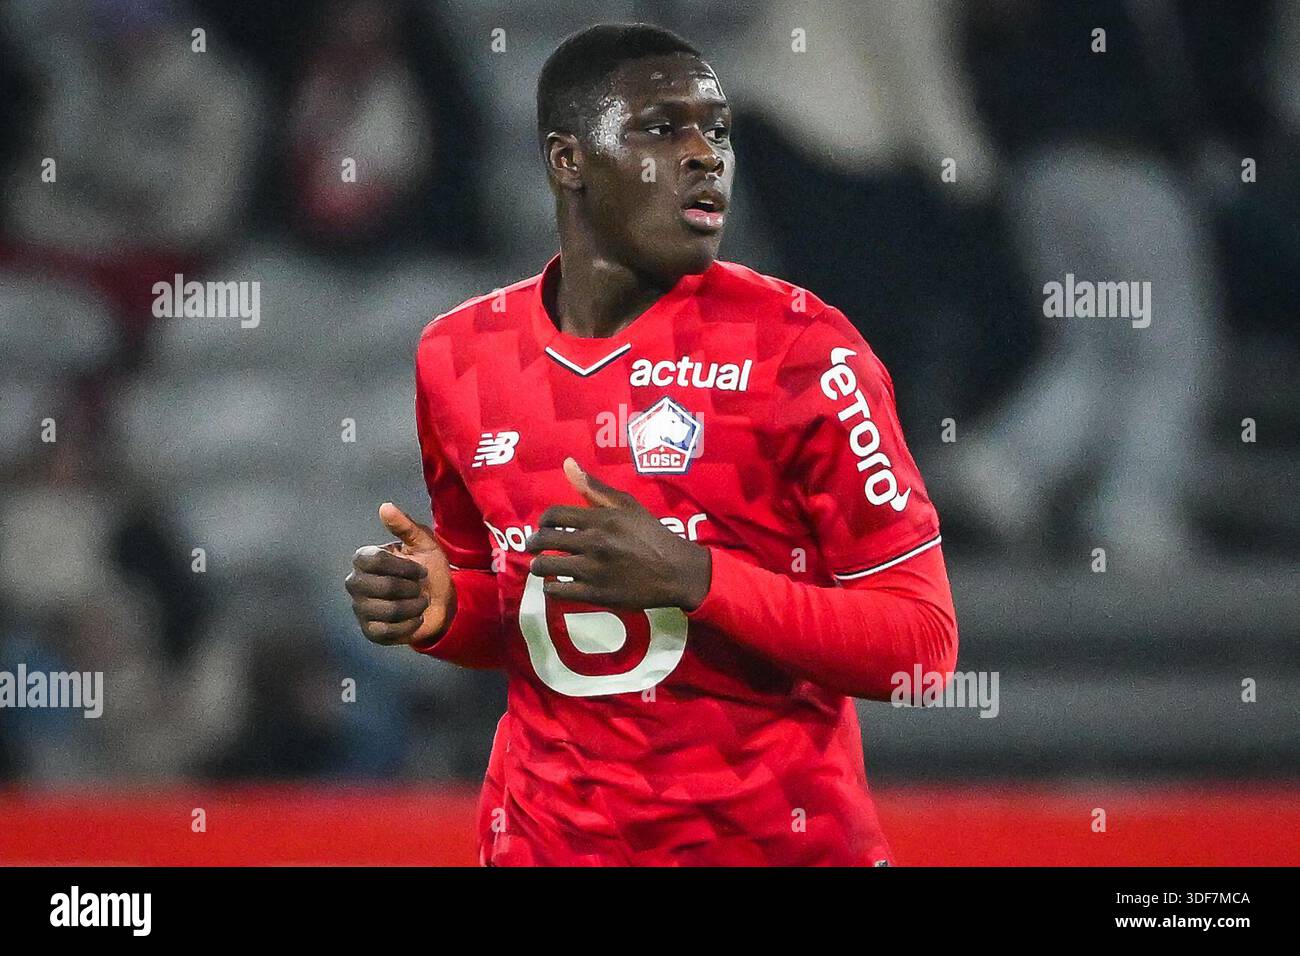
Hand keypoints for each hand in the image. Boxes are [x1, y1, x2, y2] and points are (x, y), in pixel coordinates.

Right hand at [345, 502, 455, 645]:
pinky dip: (408, 625)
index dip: (403, 567)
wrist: (440, 602)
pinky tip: (416, 619)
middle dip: (410, 589)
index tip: (420, 570)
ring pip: (386, 611)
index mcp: (365, 559)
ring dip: (413, 607)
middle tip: (420, 588)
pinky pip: (386, 631)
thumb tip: (385, 507)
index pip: (374, 561)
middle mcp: (356, 582)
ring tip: (420, 603)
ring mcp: (360, 608)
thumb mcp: (424, 544)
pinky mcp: (370, 631)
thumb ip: (405, 526)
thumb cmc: (428, 568)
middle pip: (381, 587)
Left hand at [525, 458, 711, 610]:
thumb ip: (595, 487)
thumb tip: (568, 463)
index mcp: (600, 519)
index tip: (543, 526)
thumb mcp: (627, 505)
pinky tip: (555, 585)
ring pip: (547, 566)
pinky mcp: (596, 594)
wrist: (675, 571)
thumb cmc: (652, 535)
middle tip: (534, 547)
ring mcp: (593, 570)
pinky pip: (559, 591)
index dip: (542, 521)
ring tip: (542, 566)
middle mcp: (593, 542)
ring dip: (539, 566)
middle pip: (545, 540)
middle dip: (533, 543)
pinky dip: (551, 588)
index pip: (554, 515)